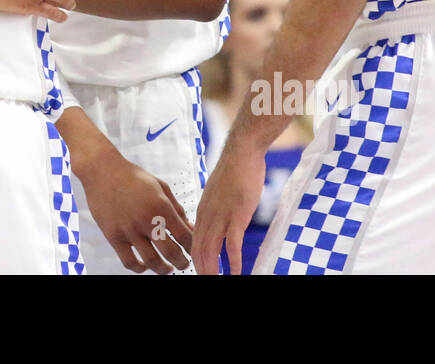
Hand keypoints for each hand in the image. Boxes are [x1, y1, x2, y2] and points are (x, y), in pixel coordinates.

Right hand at [81, 149, 193, 272]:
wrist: (102, 171)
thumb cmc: (134, 177)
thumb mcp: (161, 187)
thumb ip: (177, 209)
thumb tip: (190, 230)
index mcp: (161, 206)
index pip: (185, 236)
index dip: (193, 248)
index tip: (194, 251)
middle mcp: (146, 220)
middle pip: (172, 253)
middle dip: (182, 263)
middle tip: (184, 264)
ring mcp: (129, 230)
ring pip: (152, 261)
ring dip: (164, 269)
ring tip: (167, 269)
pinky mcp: (113, 236)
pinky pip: (129, 262)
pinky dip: (139, 268)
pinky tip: (144, 266)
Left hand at [192, 137, 265, 274]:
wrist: (242, 152)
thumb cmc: (233, 171)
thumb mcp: (217, 193)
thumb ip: (213, 209)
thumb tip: (214, 222)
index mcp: (202, 211)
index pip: (192, 241)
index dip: (195, 260)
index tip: (199, 271)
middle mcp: (207, 215)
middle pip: (198, 249)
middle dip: (201, 269)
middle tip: (205, 281)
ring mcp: (221, 216)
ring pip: (211, 249)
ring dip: (213, 270)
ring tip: (215, 281)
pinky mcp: (237, 215)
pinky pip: (232, 244)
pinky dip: (233, 261)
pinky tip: (235, 273)